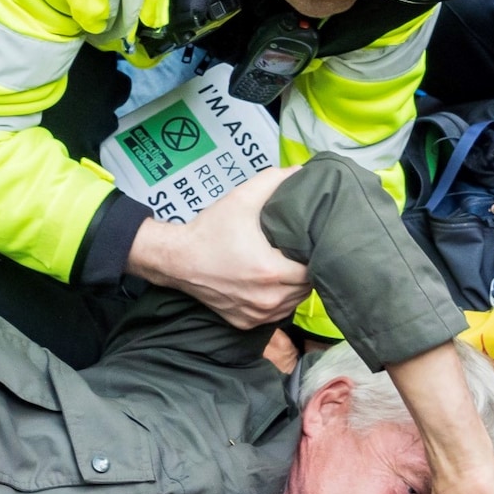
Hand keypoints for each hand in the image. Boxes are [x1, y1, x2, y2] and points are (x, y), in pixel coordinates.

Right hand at [124, 166, 312, 328]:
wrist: (178, 260)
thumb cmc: (209, 231)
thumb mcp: (241, 199)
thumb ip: (273, 181)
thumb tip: (300, 170)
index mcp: (270, 271)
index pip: (313, 269)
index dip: (314, 255)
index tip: (308, 244)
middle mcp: (266, 298)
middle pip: (306, 288)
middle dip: (307, 270)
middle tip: (299, 253)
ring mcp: (256, 314)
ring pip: (293, 303)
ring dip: (294, 288)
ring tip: (288, 268)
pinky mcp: (246, 323)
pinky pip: (275, 315)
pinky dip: (278, 302)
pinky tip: (272, 285)